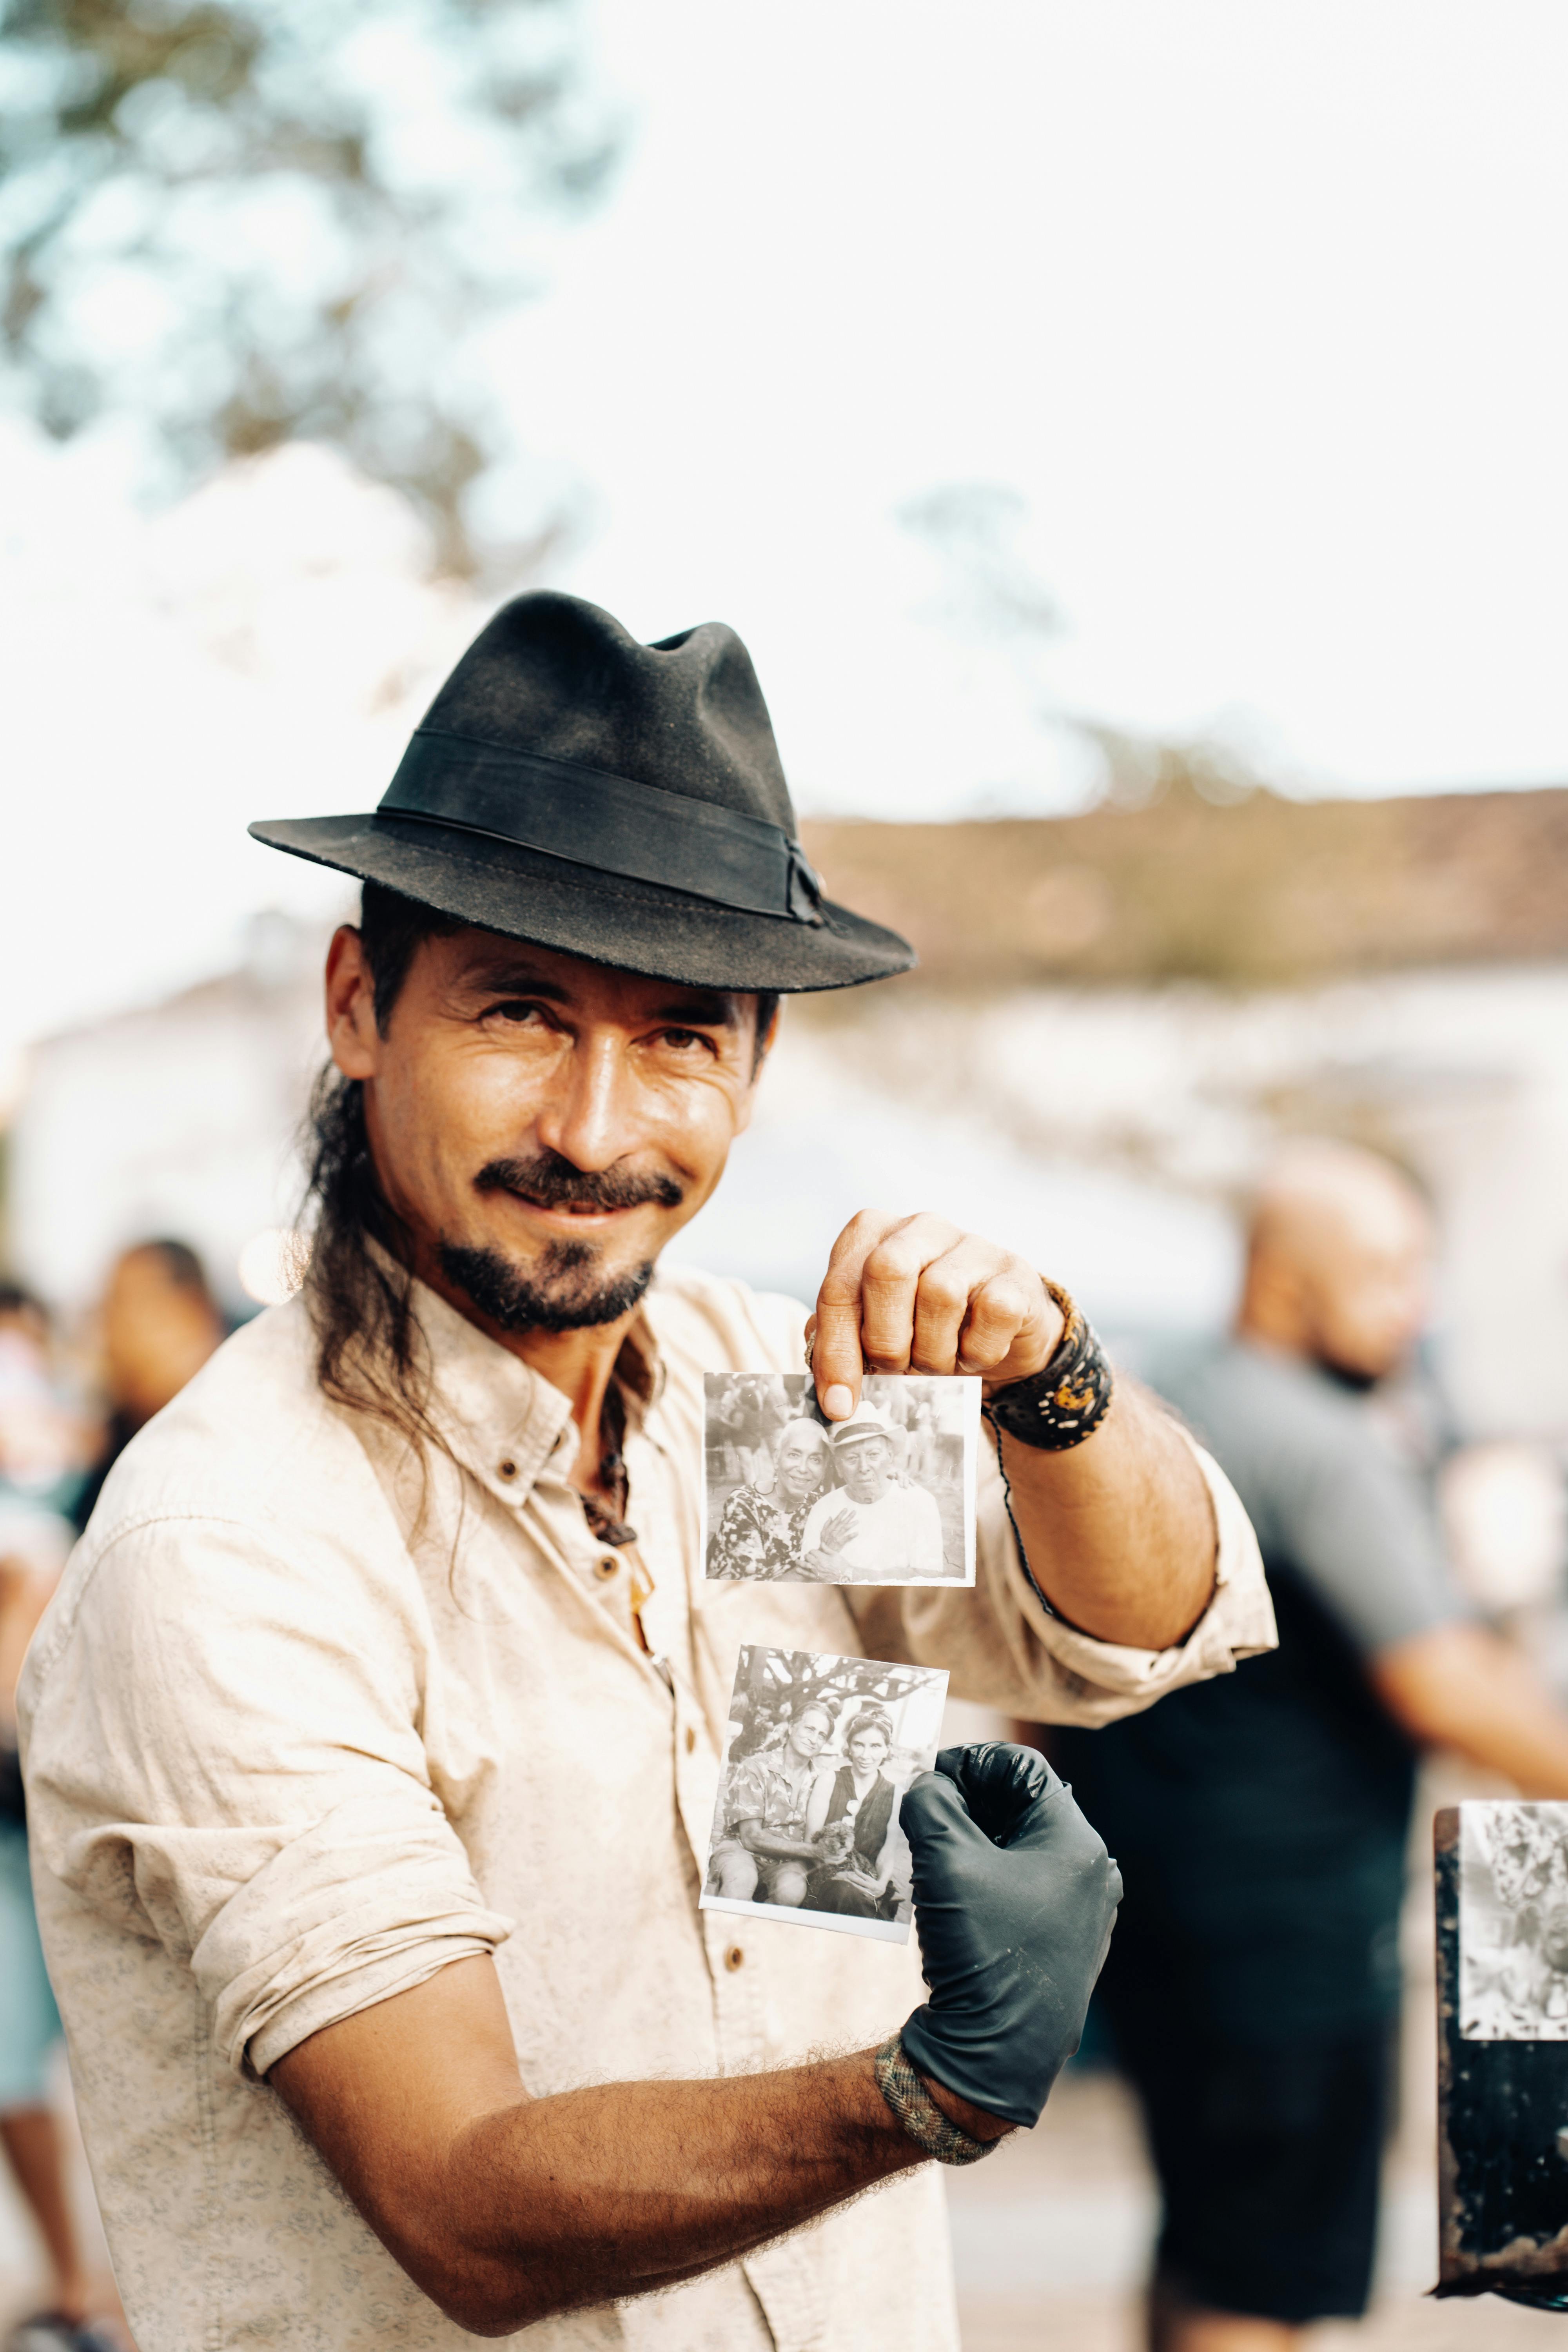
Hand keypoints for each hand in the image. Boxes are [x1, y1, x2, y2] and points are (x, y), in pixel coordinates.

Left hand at [807, 1211, 1063, 1419]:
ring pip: (939, 1294)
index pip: (839, 1287)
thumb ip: (841, 1343)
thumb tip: (830, 1390)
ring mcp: (972, 1244)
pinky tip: (972, 1356)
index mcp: (872, 1234)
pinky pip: (991, 1313)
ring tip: (937, 1366)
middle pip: (886, 1271)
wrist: (1000, 1332)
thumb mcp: (874, 1329)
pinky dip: (977, 1351)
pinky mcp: (1013, 1272)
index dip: (835, 1352)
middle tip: (896, 1372)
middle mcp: (920, 1227)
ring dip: (933, 1352)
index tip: (840, 1404)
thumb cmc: (924, 1328)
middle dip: (886, 1340)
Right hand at [816, 1507, 856, 1554]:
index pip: (837, 1519)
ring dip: (852, 1524)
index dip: (841, 1514)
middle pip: (843, 1522)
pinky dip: (852, 1535)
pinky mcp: (840, 1542)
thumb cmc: (824, 1542)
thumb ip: (826, 1524)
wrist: (824, 1552)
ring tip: (857, 1521)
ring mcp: (837, 1536)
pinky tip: (857, 1533)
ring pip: (845, 1528)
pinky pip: (847, 1538)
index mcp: (830, 1528)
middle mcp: (834, 1531)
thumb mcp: (822, 1532)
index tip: (846, 1509)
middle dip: (849, 1517)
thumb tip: (830, 1517)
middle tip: (854, 1512)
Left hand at [834, 1867, 881, 1895]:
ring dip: (852, 1889)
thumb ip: (861, 1874)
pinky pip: (859, 1896)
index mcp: (870, 1884)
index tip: (847, 1875)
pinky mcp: (866, 1899)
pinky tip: (849, 1891)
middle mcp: (869, 1890)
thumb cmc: (873, 1882)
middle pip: (858, 1887)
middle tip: (845, 1880)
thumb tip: (854, 1869)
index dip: (853, 1878)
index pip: (860, 1881)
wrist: (880, 1890)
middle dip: (851, 1884)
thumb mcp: (868, 1878)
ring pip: (858, 1892)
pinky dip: (854, 1894)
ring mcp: (867, 1896)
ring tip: (845, 1885)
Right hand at [898, 1742, 1120, 2128]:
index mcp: (1076, 1843)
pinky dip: (982, 1875)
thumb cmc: (982, 1951)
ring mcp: (1078, 1912)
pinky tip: (946, 1891)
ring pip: (1018, 1848)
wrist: (998, 2054)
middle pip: (1022, 1806)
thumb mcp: (946, 1862)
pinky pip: (1020, 1887)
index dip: (970, 1761)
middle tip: (920, 1810)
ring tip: (925, 1850)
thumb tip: (928, 1783)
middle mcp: (1089, 1873)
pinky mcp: (1060, 1942)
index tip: (928, 1776)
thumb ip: (931, 1804)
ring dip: (970, 1839)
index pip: (1023, 1767)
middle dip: (966, 1801)